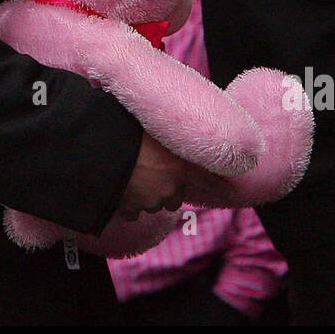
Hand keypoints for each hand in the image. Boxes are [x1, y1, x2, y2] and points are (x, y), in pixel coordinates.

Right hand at [118, 132, 234, 218]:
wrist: (103, 149)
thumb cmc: (129, 130)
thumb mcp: (156, 127)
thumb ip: (169, 133)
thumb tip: (175, 121)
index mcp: (180, 167)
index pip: (209, 181)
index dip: (222, 188)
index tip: (232, 192)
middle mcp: (170, 188)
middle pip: (175, 197)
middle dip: (168, 189)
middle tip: (155, 172)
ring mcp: (150, 200)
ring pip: (154, 204)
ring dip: (148, 195)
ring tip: (134, 177)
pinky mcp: (130, 207)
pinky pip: (133, 212)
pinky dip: (129, 206)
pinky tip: (122, 192)